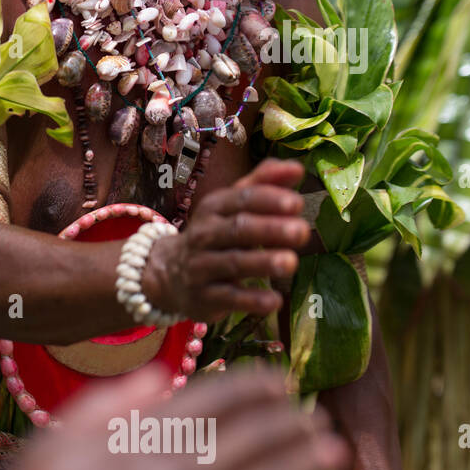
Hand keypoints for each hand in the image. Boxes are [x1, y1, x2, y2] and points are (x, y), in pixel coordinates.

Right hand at [9, 365, 348, 469]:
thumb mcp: (58, 437)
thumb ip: (111, 403)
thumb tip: (158, 377)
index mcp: (148, 439)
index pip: (218, 401)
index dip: (255, 387)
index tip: (279, 381)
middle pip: (255, 439)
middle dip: (290, 423)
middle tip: (314, 415)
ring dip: (306, 466)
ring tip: (332, 454)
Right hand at [144, 158, 309, 322]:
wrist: (167, 272)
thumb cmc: (213, 235)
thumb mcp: (231, 206)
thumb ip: (262, 185)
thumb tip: (296, 168)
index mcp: (214, 207)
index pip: (241, 198)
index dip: (269, 199)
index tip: (296, 203)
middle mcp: (204, 234)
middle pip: (237, 229)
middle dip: (270, 229)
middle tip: (301, 232)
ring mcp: (201, 266)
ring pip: (233, 263)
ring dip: (263, 262)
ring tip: (291, 263)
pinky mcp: (203, 296)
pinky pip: (228, 297)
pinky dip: (251, 300)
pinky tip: (275, 301)